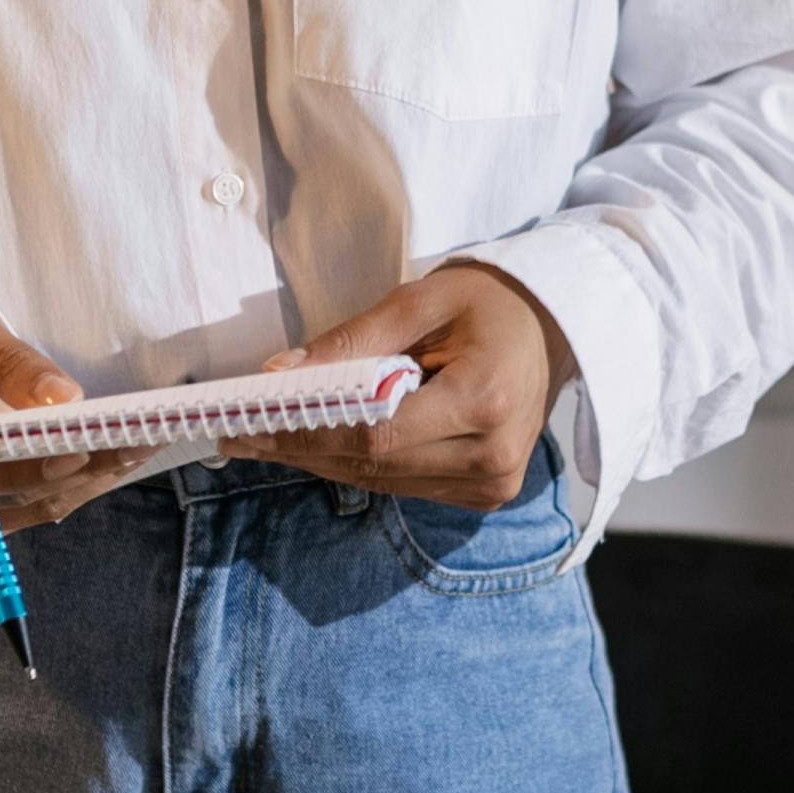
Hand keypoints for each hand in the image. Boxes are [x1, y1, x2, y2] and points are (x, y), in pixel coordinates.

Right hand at [0, 284, 142, 533]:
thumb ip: (8, 360)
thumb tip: (65, 401)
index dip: (10, 470)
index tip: (71, 448)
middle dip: (61, 477)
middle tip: (126, 442)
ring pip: (17, 514)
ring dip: (81, 483)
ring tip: (139, 444)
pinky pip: (29, 510)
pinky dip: (77, 485)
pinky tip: (120, 455)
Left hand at [231, 264, 572, 510]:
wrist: (557, 328)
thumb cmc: (492, 302)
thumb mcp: (423, 300)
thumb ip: (355, 340)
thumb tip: (281, 374)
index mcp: (484, 400)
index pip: (376, 433)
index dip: (306, 432)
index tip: (248, 422)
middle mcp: (491, 456)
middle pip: (373, 463)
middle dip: (300, 447)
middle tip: (237, 431)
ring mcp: (491, 483)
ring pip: (381, 480)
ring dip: (321, 459)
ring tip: (264, 438)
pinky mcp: (484, 492)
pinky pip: (403, 484)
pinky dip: (358, 462)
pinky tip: (317, 445)